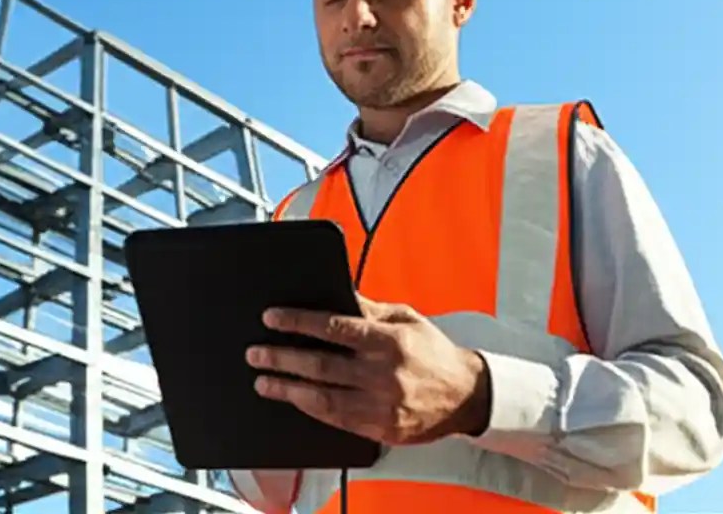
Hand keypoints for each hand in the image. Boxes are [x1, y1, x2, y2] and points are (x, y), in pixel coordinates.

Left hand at [246, 295, 490, 445]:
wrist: (466, 395)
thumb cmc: (434, 352)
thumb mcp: (405, 318)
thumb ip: (367, 309)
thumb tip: (335, 293)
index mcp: (389, 340)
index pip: (334, 328)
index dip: (298, 322)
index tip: (272, 318)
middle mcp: (384, 373)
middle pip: (321, 365)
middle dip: (282, 357)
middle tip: (256, 353)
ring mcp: (382, 404)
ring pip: (323, 397)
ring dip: (288, 389)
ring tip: (263, 380)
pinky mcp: (381, 428)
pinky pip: (337, 419)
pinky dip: (311, 408)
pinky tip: (293, 399)